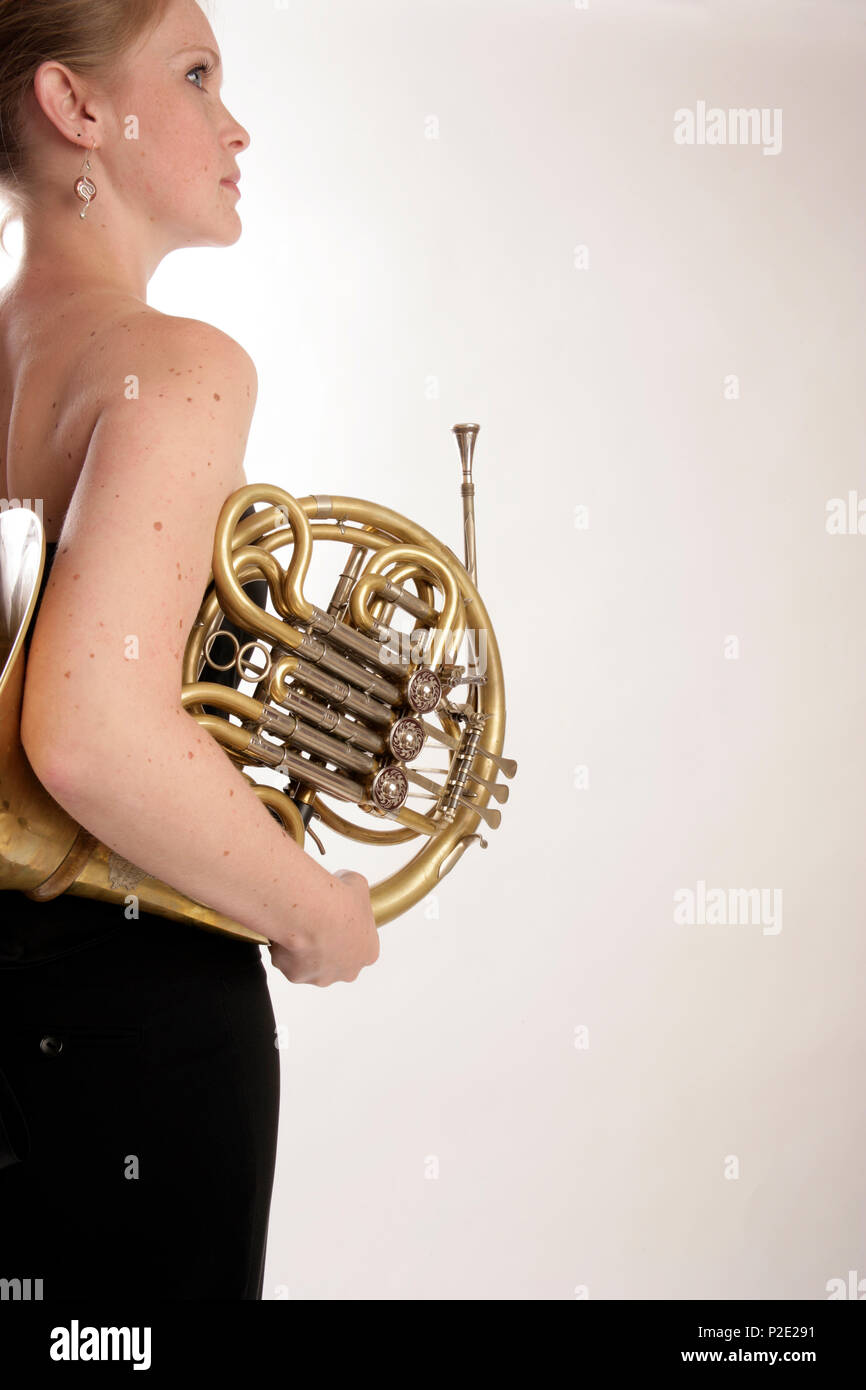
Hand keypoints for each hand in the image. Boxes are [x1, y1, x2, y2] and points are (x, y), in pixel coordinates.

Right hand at [268, 869, 379, 986]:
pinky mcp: (295, 976)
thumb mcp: (357, 884)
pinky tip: (286, 929)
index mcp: (367, 953)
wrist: (311, 911)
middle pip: (335, 961)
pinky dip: (284, 948)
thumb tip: (346, 882)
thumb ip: (354, 890)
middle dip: (325, 946)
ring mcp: (320, 977)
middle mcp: (346, 971)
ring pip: (309, 963)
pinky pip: (287, 961)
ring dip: (303, 949)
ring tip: (298, 923)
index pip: (359, 946)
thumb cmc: (338, 900)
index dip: (346, 930)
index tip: (336, 917)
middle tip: (315, 922)